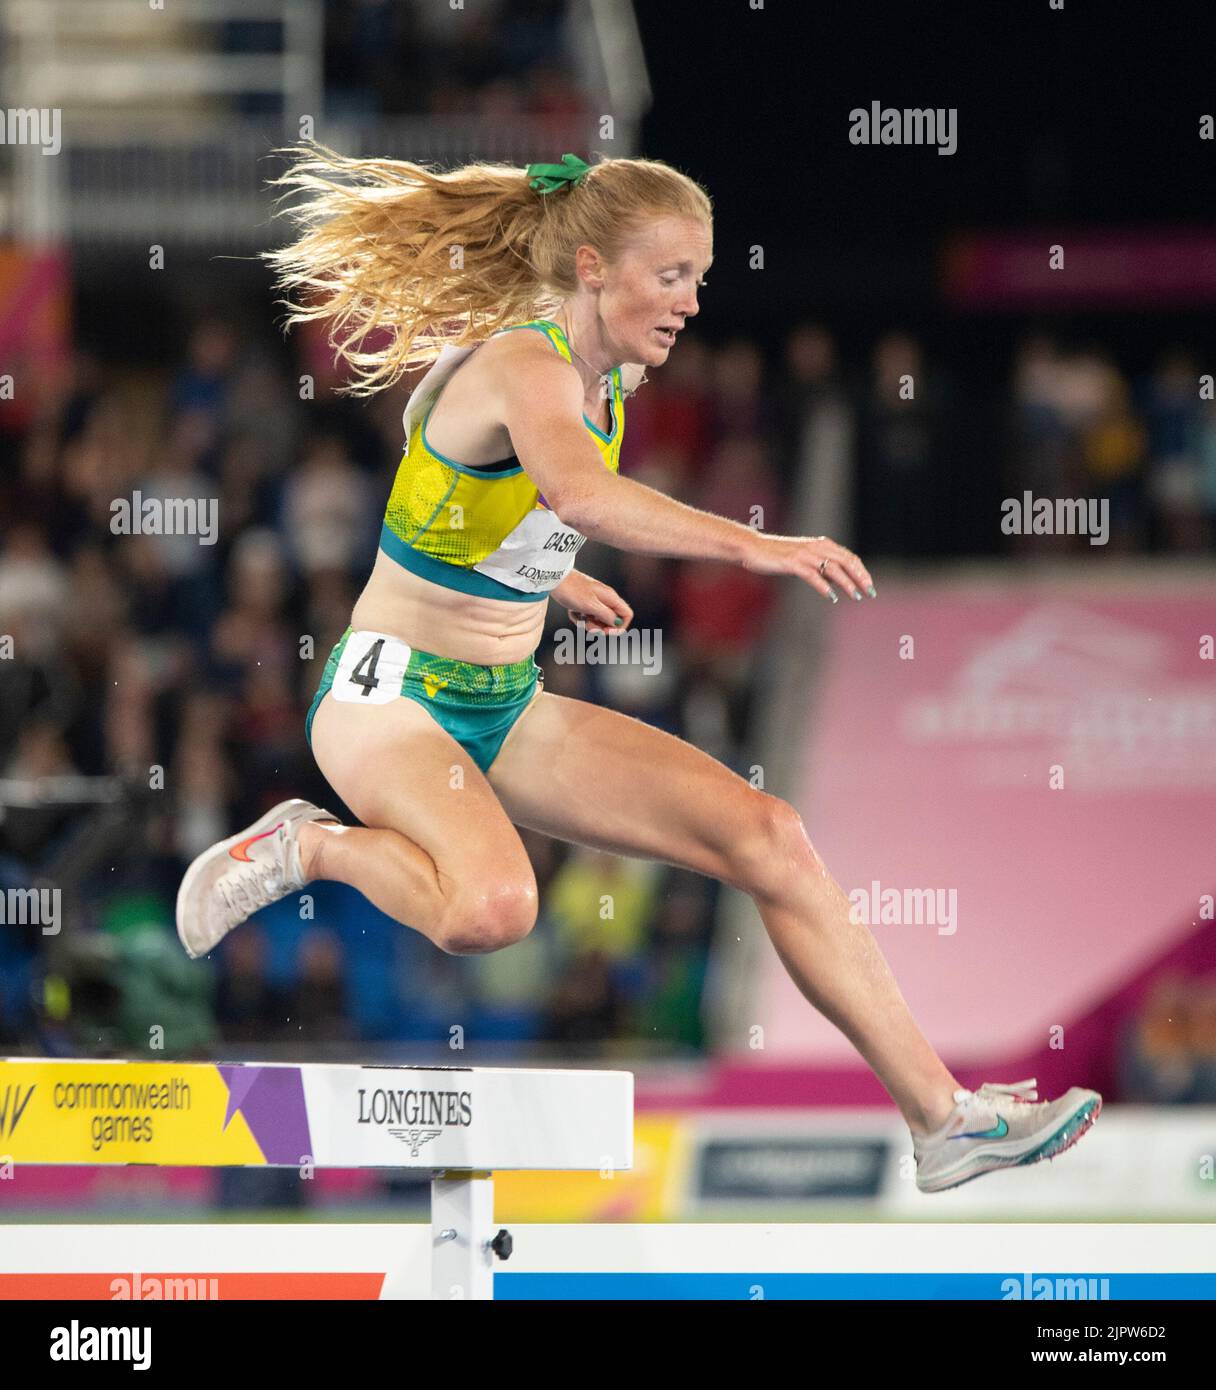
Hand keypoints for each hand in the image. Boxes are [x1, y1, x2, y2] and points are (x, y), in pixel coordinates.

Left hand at [551, 571, 633, 632]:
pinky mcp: (584, 603)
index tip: (606, 632)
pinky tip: (571, 612)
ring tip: (579, 617)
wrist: (554, 578)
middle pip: (612, 620)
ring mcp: (594, 601)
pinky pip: (586, 617)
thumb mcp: (591, 606)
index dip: (620, 627)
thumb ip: (606, 615)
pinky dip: (579, 618)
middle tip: (588, 625)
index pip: (626, 615)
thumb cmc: (572, 590)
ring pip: (598, 620)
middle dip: (600, 627)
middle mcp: (605, 599)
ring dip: (588, 624)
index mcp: (610, 598)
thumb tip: (617, 623)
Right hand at [741, 532, 875, 602]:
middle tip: (870, 592)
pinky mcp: (792, 563)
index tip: (869, 585)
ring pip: (834, 569)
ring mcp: (804, 554)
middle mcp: (816, 547)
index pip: (849, 557)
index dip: (862, 571)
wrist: (752, 547)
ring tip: (856, 596)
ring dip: (848, 584)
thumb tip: (837, 581)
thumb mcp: (802, 559)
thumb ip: (820, 566)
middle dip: (861, 577)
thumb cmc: (776, 555)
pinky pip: (814, 575)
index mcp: (821, 544)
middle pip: (847, 561)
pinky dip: (825, 587)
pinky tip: (832, 597)